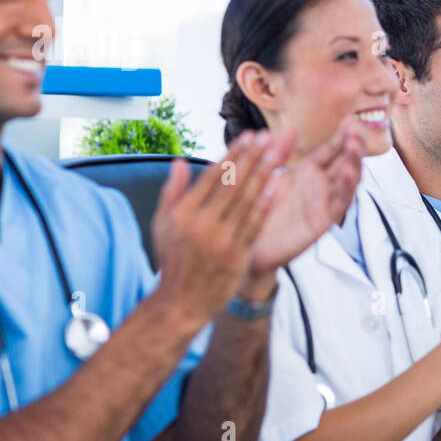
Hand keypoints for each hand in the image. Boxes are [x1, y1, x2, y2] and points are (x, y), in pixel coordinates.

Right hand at [151, 128, 294, 326]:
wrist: (181, 304)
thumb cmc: (174, 261)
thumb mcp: (163, 226)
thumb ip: (172, 192)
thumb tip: (181, 161)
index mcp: (183, 213)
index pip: (212, 176)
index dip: (233, 154)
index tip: (248, 136)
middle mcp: (201, 224)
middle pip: (232, 184)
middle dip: (252, 157)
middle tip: (268, 137)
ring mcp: (221, 241)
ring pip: (246, 201)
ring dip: (263, 174)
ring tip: (277, 154)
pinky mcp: (237, 256)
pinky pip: (255, 225)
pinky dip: (266, 204)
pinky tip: (277, 185)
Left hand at [247, 117, 364, 277]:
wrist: (247, 244)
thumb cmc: (257, 208)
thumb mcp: (268, 172)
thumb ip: (280, 150)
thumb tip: (291, 125)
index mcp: (308, 172)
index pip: (333, 149)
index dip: (343, 135)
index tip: (350, 120)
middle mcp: (320, 186)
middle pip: (346, 162)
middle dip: (354, 146)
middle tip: (356, 130)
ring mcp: (323, 204)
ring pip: (348, 182)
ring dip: (354, 163)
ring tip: (356, 146)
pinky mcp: (322, 223)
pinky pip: (339, 205)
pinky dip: (347, 189)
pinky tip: (350, 173)